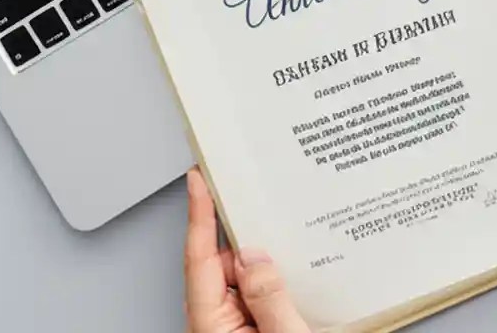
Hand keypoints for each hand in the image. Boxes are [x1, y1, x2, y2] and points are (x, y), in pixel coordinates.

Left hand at [184, 167, 311, 332]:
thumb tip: (256, 257)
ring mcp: (232, 326)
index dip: (199, 212)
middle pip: (225, 265)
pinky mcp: (250, 328)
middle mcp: (216, 324)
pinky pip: (257, 294)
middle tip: (271, 212)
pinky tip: (299, 283)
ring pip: (244, 278)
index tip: (198, 179)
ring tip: (298, 261)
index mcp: (211, 324)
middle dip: (249, 239)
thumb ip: (268, 297)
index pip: (200, 258)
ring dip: (268, 266)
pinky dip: (275, 281)